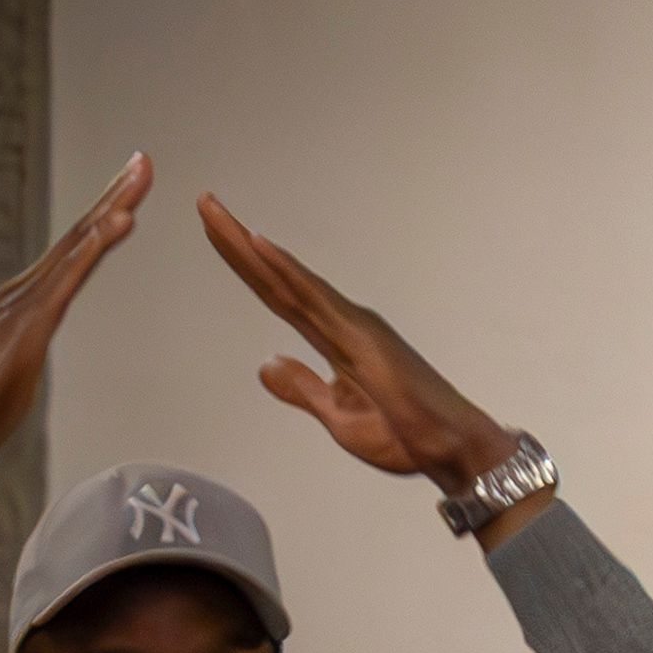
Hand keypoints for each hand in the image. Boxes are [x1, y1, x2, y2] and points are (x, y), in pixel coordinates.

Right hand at [0, 150, 142, 511]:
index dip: (103, 211)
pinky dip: (91, 253)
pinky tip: (112, 229)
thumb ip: (33, 327)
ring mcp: (24, 305)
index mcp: (27, 295)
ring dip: (106, 213)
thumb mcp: (20, 353)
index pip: (74, 245)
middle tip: (143, 160)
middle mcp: (23, 290)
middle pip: (77, 235)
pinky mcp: (29, 328)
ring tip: (134, 182)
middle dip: (112, 195)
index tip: (131, 181)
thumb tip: (40, 315)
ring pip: (74, 250)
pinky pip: (66, 283)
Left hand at [201, 196, 519, 500]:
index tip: (215, 233)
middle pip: (275, 277)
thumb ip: (302, 389)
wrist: (449, 450)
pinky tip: (257, 243)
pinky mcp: (358, 334)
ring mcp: (349, 323)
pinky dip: (283, 267)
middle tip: (204, 202)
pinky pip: (312, 296)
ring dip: (247, 243)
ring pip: (287, 277)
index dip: (244, 265)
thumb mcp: (338, 416)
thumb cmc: (405, 435)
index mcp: (333, 339)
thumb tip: (266, 363)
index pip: (276, 295)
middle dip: (235, 240)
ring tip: (214, 210)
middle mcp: (340, 321)